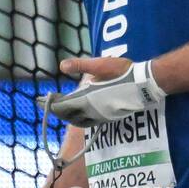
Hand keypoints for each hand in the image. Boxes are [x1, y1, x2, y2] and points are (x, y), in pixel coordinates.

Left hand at [43, 56, 165, 127]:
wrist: (144, 84)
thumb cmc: (123, 71)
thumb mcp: (100, 64)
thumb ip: (80, 66)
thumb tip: (62, 66)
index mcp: (88, 98)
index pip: (65, 105)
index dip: (53, 104)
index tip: (44, 102)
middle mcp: (93, 110)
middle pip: (70, 115)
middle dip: (59, 112)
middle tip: (50, 107)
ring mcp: (102, 116)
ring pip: (80, 121)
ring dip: (70, 117)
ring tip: (63, 112)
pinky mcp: (109, 117)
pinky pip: (90, 122)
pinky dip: (81, 120)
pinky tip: (81, 117)